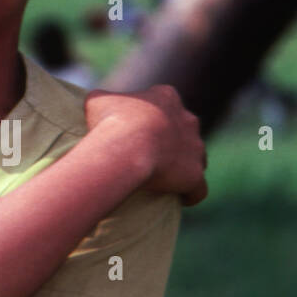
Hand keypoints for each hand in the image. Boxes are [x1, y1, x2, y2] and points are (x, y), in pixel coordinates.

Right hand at [84, 84, 207, 205]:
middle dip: (173, 141)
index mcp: (166, 97)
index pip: (166, 103)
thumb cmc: (110, 121)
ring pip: (197, 157)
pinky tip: (181, 199)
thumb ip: (104, 100)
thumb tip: (97, 103)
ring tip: (165, 179)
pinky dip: (192, 194)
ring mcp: (195, 147)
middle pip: (185, 129)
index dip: (154, 117)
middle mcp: (187, 119)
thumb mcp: (97, 101)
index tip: (139, 129)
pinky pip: (199, 188)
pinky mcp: (195, 174)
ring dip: (184, 166)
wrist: (129, 147)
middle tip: (150, 155)